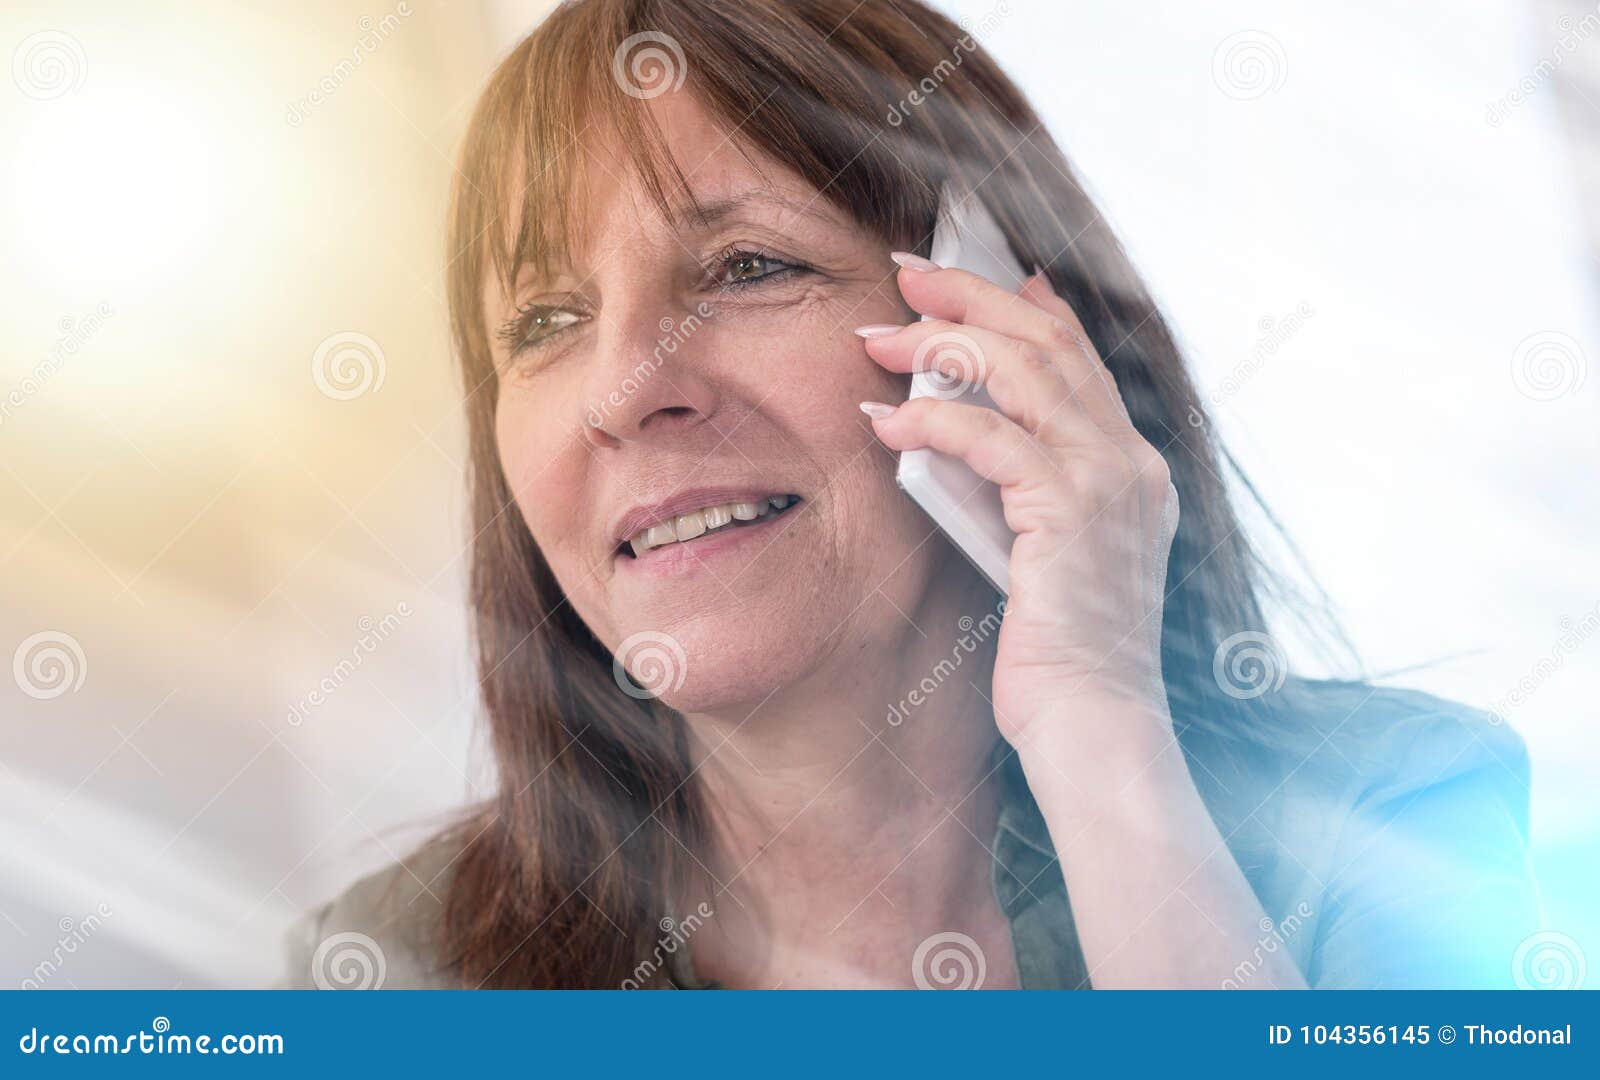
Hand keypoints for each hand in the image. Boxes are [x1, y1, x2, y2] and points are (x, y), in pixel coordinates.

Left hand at [858, 252, 1179, 747]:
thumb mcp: (1044, 553)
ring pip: (1022, 372)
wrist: (1095, 726)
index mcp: (1132, 469)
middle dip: (972, 298)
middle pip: (1049, 342)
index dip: (1028, 305)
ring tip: (879, 336)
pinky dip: (931, 422)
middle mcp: (1130, 463)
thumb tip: (964, 431)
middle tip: (910, 275)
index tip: (977, 273)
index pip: (1080, 358)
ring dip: (940, 344)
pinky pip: (989, 440)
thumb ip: (1022, 489)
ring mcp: (1107, 484)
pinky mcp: (1068, 515)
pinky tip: (885, 422)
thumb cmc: (1059, 653)